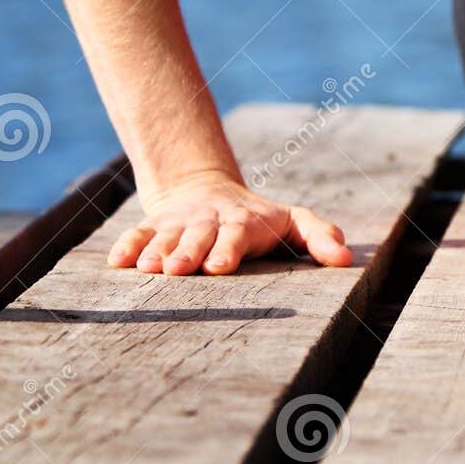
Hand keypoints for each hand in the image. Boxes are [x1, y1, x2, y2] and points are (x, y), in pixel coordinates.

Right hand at [108, 174, 352, 275]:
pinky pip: (138, 234)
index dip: (227, 249)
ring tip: (147, 270)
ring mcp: (179, 223)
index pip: (236, 235)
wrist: (209, 192)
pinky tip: (118, 263)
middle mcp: (209, 221)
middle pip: (197, 236)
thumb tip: (347, 259)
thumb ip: (320, 237)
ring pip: (166, 237)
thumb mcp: (294, 222)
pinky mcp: (155, 227)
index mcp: (244, 222)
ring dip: (156, 253)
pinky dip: (128, 246)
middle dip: (187, 253)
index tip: (219, 267)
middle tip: (178, 271)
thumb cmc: (261, 219)